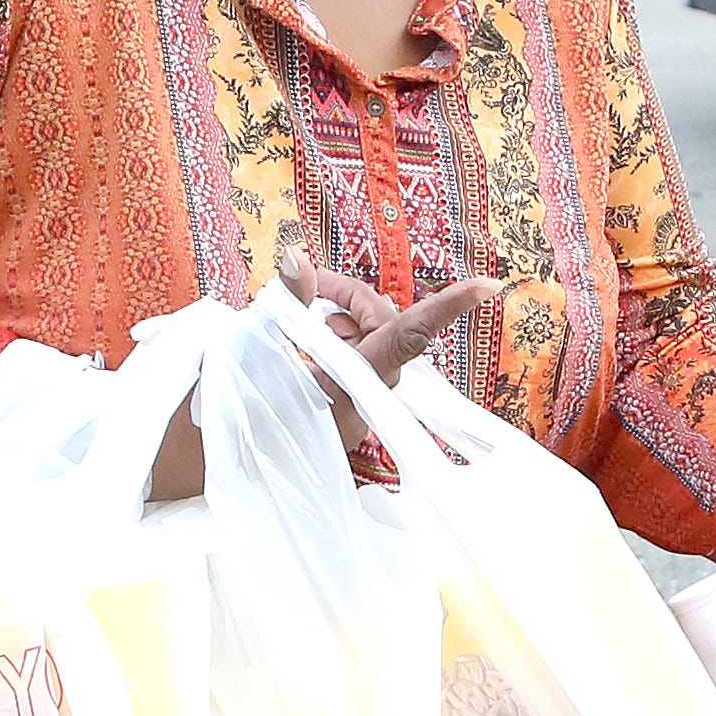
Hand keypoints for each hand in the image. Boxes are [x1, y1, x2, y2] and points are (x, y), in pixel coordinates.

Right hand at [154, 255, 491, 494]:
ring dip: (333, 317)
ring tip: (290, 329)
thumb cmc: (241, 411)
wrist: (226, 459)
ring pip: (365, 333)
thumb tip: (297, 256)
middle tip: (303, 288)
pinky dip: (328, 337)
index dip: (448, 307)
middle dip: (346, 296)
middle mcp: (369, 388)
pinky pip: (352, 351)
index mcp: (354, 380)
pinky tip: (297, 348)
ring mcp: (362, 393)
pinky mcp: (351, 396)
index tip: (489, 286)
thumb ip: (284, 302)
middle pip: (381, 319)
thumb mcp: (256, 349)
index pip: (409, 334)